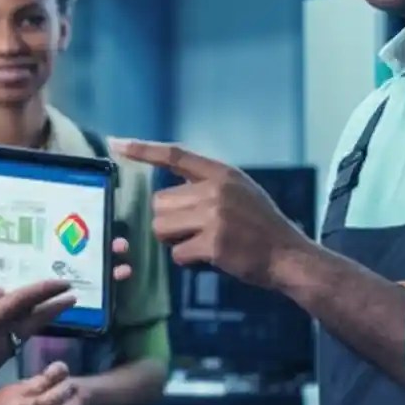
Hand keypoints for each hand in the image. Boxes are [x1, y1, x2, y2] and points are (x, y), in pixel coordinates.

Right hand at [0, 279, 75, 395]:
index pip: (21, 303)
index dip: (44, 291)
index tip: (62, 283)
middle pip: (29, 326)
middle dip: (52, 311)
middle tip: (71, 299)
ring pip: (14, 342)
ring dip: (25, 327)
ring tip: (36, 312)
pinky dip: (4, 341)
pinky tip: (1, 333)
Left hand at [110, 138, 310, 287]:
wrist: (288, 256)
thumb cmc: (261, 226)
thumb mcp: (240, 190)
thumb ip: (207, 184)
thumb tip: (169, 192)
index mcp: (221, 173)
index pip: (175, 155)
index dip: (143, 149)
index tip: (115, 143)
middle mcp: (215, 190)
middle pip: (159, 203)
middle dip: (169, 221)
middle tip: (193, 230)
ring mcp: (214, 216)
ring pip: (161, 227)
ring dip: (174, 240)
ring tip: (200, 242)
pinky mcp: (212, 243)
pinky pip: (176, 253)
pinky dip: (188, 260)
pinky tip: (210, 258)